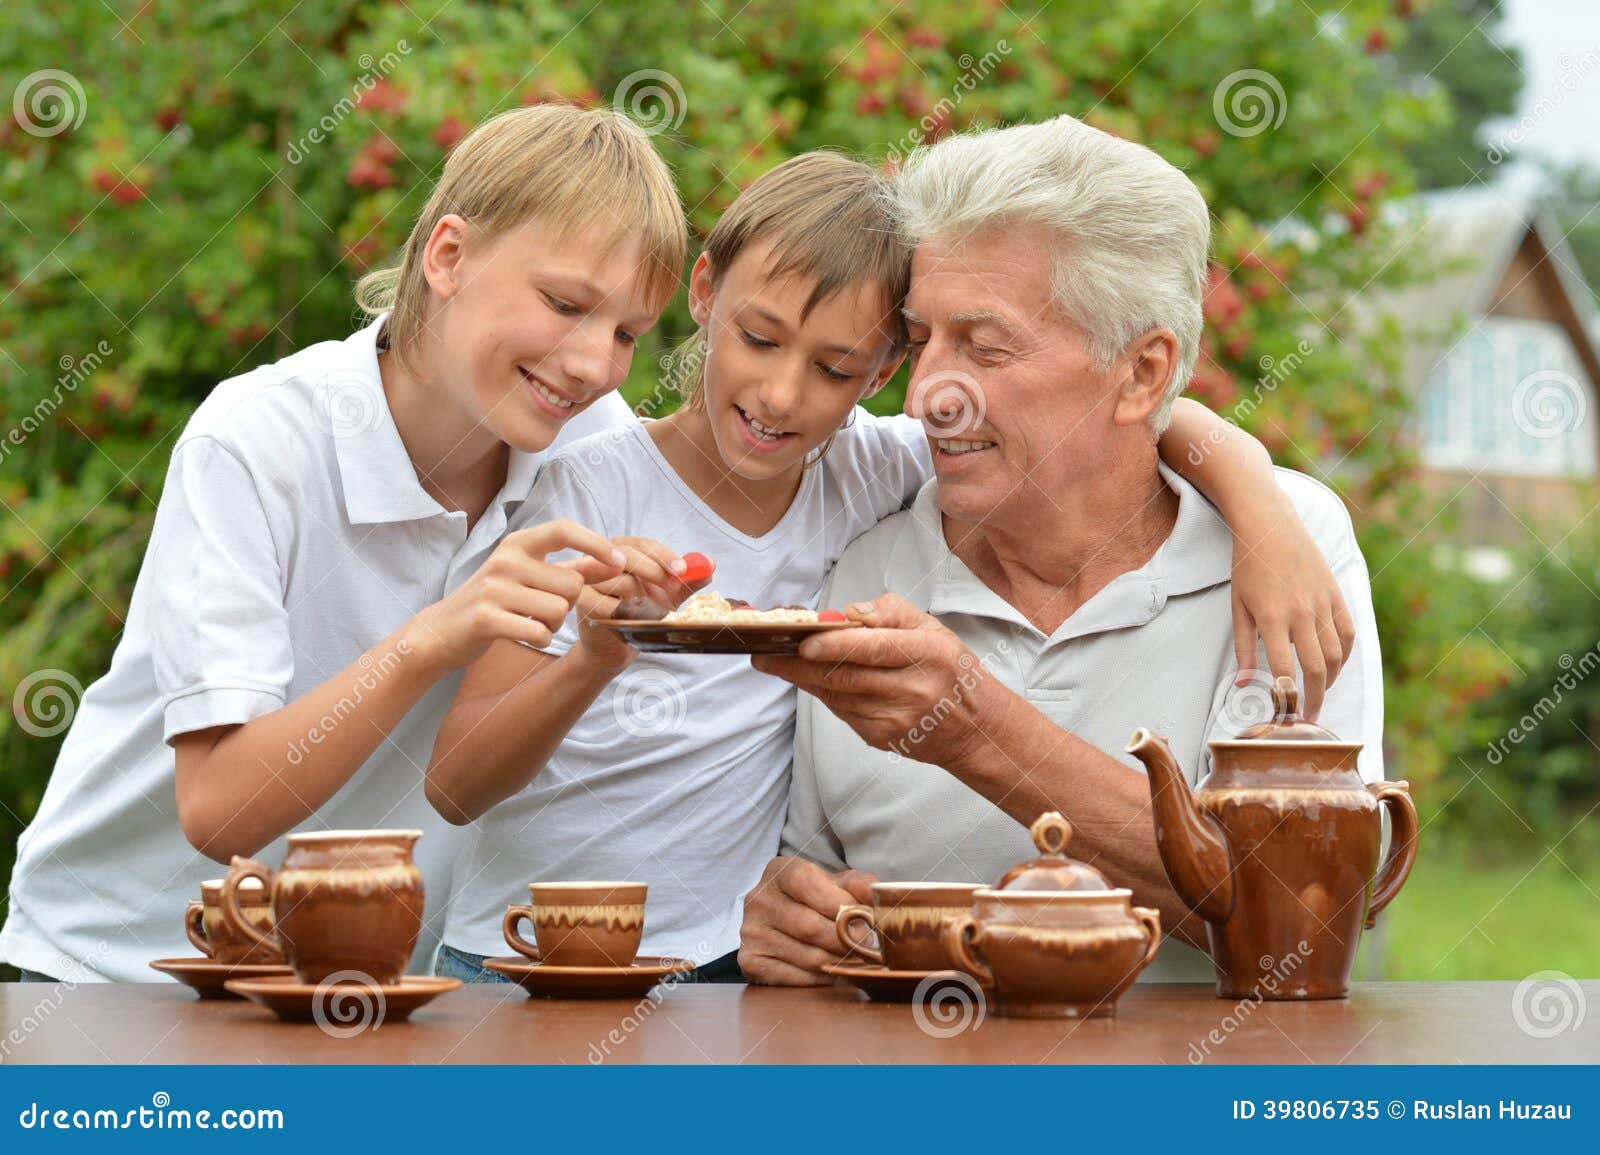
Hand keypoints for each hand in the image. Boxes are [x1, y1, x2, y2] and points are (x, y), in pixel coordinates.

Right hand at [407, 520, 625, 669]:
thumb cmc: (495, 600)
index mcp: (517, 543)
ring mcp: (494, 588)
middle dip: (569, 604)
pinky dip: (540, 639)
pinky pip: (540, 633)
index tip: (621, 561)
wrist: (442, 630)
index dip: (597, 544)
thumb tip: (616, 562)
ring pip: (559, 611)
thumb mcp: (529, 575)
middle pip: (572, 584)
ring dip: (554, 625)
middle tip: (544, 609)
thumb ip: (572, 568)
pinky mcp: (486, 618)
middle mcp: (505, 560)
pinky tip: (522, 635)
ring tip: (531, 622)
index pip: (564, 530)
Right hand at [572, 537, 713, 666]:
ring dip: (642, 600)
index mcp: (622, 550)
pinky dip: (625, 615)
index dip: (665, 555)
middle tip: (674, 588)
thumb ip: (688, 580)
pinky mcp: (580, 601)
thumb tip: (711, 565)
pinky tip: (630, 621)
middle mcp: (601, 558)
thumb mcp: (668, 595)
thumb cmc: (639, 613)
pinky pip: (608, 605)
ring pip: (620, 582)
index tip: (683, 569)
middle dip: (656, 571)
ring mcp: (588, 578)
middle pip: (628, 555)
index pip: (644, 544)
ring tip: (648, 613)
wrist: (615, 644)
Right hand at [739, 856, 877, 985]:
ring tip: (853, 957)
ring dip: (838, 960)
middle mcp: (758, 900)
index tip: (861, 916)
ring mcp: (751, 932)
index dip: (836, 900)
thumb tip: (876, 894)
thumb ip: (858, 885)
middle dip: (844, 938)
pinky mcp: (751, 962)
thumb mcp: (836, 884)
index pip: (804, 880)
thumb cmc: (816, 900)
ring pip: (807, 955)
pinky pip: (797, 977)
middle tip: (866, 944)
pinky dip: (822, 977)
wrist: (781, 924)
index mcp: (778, 872)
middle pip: (808, 925)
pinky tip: (831, 968)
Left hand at [751, 593, 1000, 767]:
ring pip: (837, 695)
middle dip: (799, 664)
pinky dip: (822, 693)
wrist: (975, 729)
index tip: (802, 642)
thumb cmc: (951, 670)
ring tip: (772, 661)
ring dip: (801, 679)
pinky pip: (842, 711)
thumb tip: (850, 612)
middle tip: (764, 652)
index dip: (835, 645)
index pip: (874, 648)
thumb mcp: (933, 628)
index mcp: (928, 653)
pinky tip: (806, 679)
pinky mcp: (881, 738)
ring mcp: (896, 719)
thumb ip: (891, 613)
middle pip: (846, 676)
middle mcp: (912, 689)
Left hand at [1229, 505, 1355, 719]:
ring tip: (1321, 692)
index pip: (1286, 671)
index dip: (1289, 698)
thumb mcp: (1238, 607)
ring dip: (1332, 678)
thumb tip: (1243, 685)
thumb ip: (1243, 648)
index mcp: (1273, 618)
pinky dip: (1346, 653)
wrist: (1269, 526)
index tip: (1288, 716)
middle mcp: (1302, 613)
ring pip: (1337, 652)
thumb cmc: (1247, 567)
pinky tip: (1337, 665)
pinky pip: (1348, 631)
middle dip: (1316, 698)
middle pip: (1317, 668)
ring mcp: (1322, 603)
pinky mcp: (1335, 593)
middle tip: (1312, 716)